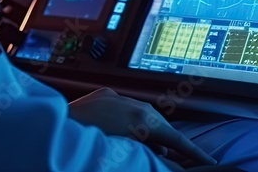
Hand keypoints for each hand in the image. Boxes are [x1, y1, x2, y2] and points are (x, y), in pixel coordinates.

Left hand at [68, 88, 216, 165]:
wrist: (48, 129)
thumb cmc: (85, 147)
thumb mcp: (125, 157)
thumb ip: (148, 158)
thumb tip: (165, 160)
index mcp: (141, 119)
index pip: (176, 139)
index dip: (194, 153)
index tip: (209, 161)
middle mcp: (132, 103)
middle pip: (161, 126)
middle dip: (172, 144)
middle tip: (182, 160)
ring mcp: (115, 97)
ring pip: (143, 116)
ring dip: (150, 134)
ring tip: (154, 153)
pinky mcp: (101, 96)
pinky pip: (125, 110)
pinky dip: (133, 125)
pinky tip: (131, 138)